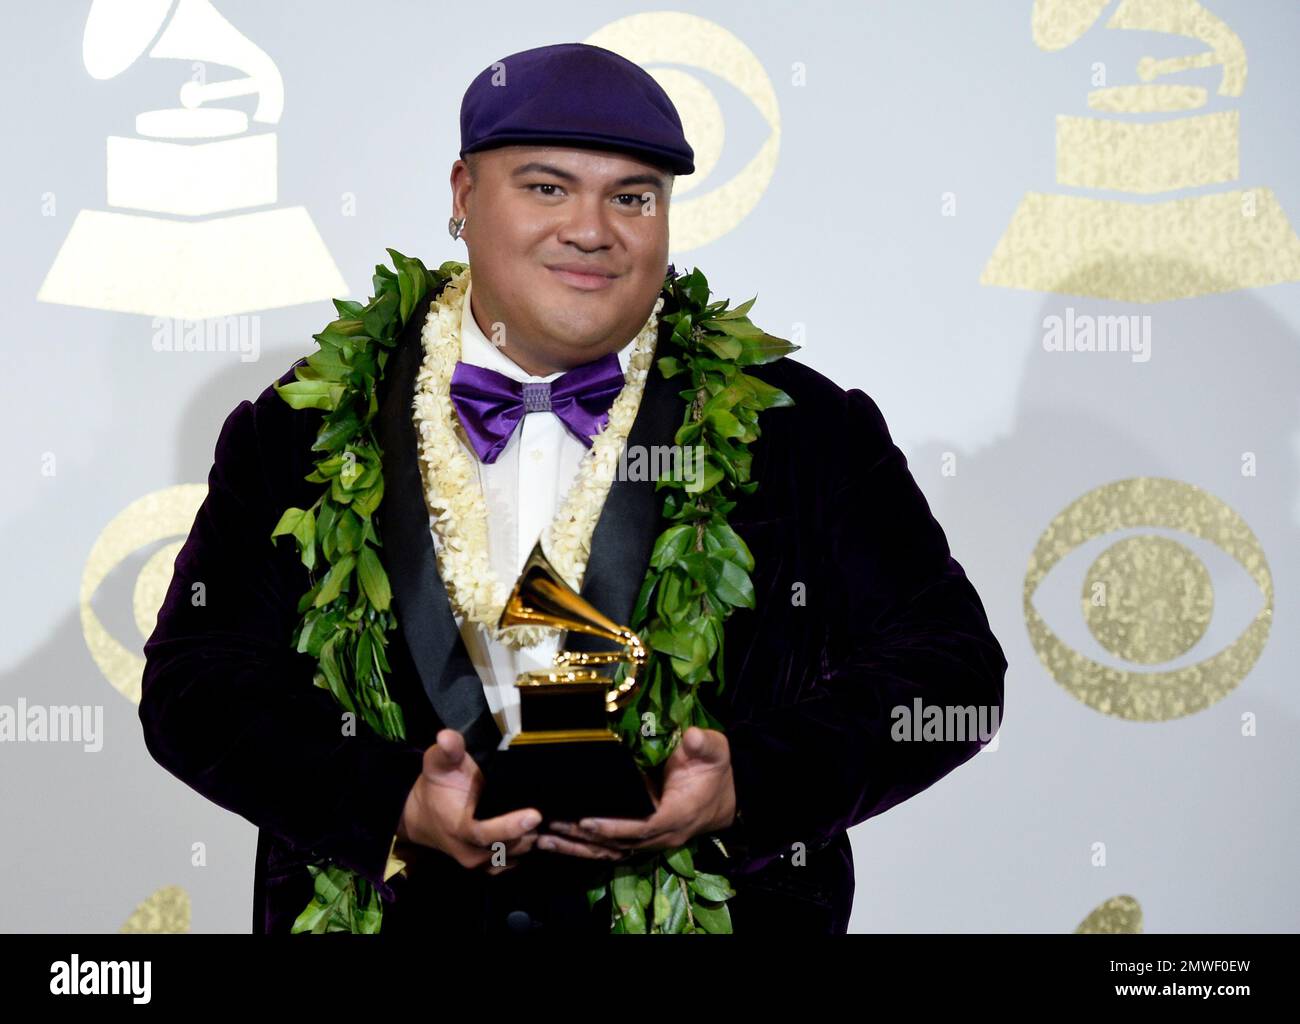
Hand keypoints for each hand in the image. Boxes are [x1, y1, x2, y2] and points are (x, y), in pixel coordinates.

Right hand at [396, 728, 542, 874]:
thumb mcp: (437, 764)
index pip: (484, 833)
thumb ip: (448, 751)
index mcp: (457, 828)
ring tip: (549, 819)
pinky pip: (512, 862)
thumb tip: (446, 736)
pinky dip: (525, 849)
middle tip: (549, 812)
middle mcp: (468, 851)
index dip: (509, 827)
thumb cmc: (436, 787)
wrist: (421, 816)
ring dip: (530, 841)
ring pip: (512, 855)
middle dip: (528, 833)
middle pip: (505, 847)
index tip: (535, 814)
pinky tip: (537, 831)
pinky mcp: (487, 866)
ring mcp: (478, 862)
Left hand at [542, 727, 736, 856]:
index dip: (614, 827)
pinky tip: (560, 842)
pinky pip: (612, 848)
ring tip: (543, 839)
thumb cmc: (716, 769)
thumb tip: (691, 736)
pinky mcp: (643, 839)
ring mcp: (652, 841)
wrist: (730, 795)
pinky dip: (586, 847)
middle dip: (583, 840)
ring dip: (578, 848)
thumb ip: (703, 744)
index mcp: (677, 815)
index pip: (642, 827)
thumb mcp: (715, 751)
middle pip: (618, 845)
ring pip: (611, 852)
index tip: (586, 822)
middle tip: (548, 829)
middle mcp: (662, 835)